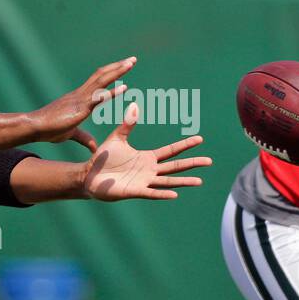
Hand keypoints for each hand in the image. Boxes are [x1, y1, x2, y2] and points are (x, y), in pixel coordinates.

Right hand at [29, 57, 135, 149]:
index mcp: (80, 97)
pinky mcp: (80, 108)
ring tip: (131, 63)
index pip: (98, 80)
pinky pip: (98, 97)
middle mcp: (81, 94)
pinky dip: (112, 92)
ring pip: (102, 80)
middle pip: (102, 75)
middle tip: (133, 59)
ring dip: (117, 71)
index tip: (124, 67)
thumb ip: (84, 138)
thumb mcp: (71, 134)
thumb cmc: (50, 129)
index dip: (111, 72)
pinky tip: (124, 87)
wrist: (35, 127)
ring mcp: (81, 99)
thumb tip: (94, 147)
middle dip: (118, 66)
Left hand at [81, 102, 210, 200]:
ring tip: (199, 181)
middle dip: (192, 163)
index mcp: (147, 157)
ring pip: (168, 181)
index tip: (199, 139)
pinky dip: (163, 194)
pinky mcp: (135, 191)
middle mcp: (149, 170)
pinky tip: (175, 194)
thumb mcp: (117, 138)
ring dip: (183, 181)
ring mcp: (144, 181)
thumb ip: (128, 124)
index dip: (185, 145)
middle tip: (209, 161)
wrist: (89, 175)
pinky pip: (152, 193)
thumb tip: (135, 105)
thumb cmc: (102, 158)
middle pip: (175, 166)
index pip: (171, 151)